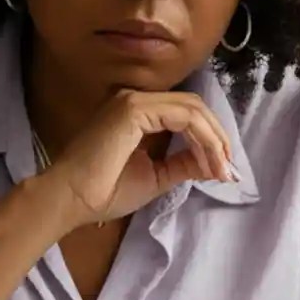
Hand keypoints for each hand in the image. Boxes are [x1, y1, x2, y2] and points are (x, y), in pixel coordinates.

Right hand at [38, 89, 234, 229]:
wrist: (71, 200)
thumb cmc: (104, 191)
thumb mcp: (155, 177)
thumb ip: (182, 164)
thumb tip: (213, 163)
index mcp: (137, 113)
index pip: (185, 113)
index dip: (210, 138)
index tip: (222, 168)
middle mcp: (136, 100)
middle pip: (194, 107)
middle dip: (217, 137)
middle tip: (228, 168)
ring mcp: (134, 102)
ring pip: (192, 110)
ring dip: (213, 140)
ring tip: (221, 169)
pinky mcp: (134, 110)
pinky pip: (183, 117)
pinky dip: (202, 138)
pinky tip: (207, 161)